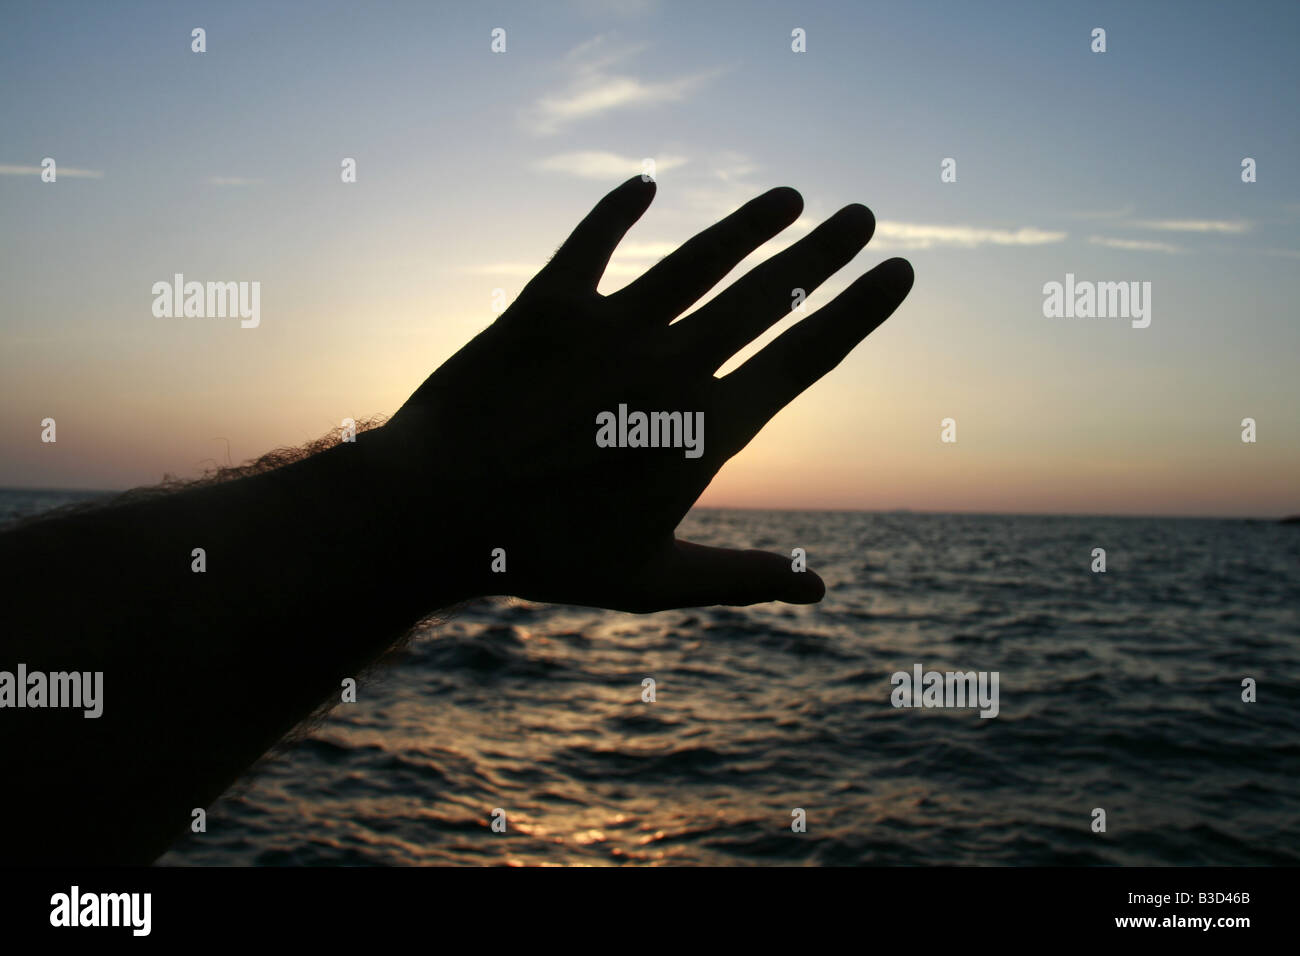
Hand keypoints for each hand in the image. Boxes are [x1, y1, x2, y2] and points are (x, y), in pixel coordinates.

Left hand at [382, 176, 913, 611]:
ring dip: (751, 223)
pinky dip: (617, 208)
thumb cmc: (545, 558)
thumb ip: (740, 578)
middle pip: (769, 293)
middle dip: (825, 249)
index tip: (899, 272)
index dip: (859, 311)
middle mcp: (671, 367)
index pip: (805, 357)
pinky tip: (644, 182)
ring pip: (700, 258)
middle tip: (863, 215)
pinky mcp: (547, 306)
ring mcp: (610, 330)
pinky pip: (593, 240)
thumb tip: (820, 588)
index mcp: (706, 431)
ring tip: (790, 196)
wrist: (435, 514)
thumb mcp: (652, 581)